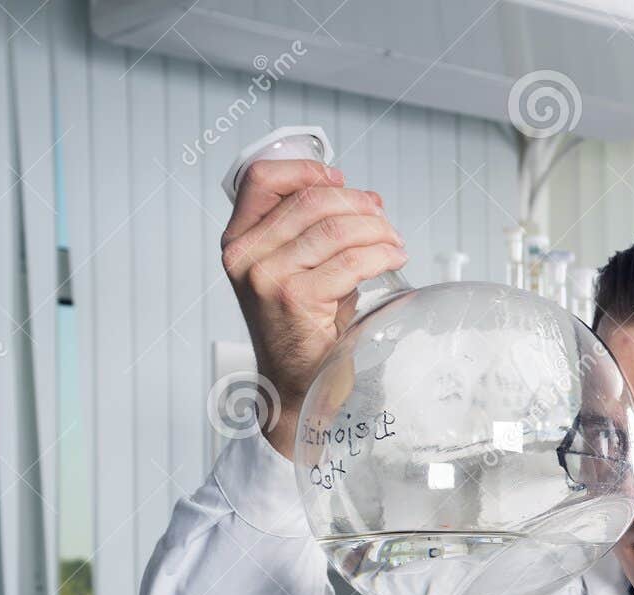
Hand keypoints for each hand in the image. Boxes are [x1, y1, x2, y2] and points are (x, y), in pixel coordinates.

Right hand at [220, 159, 407, 458]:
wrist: (297, 386)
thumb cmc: (302, 328)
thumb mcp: (297, 270)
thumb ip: (312, 232)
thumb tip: (364, 199)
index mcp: (239, 241)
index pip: (261, 178)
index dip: (306, 170)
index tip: (339, 179)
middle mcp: (245, 255)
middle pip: (310, 200)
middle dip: (357, 204)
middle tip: (383, 219)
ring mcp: (267, 276)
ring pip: (335, 229)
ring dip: (376, 230)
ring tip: (394, 242)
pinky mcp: (294, 298)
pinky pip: (351, 261)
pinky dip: (381, 254)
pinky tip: (394, 258)